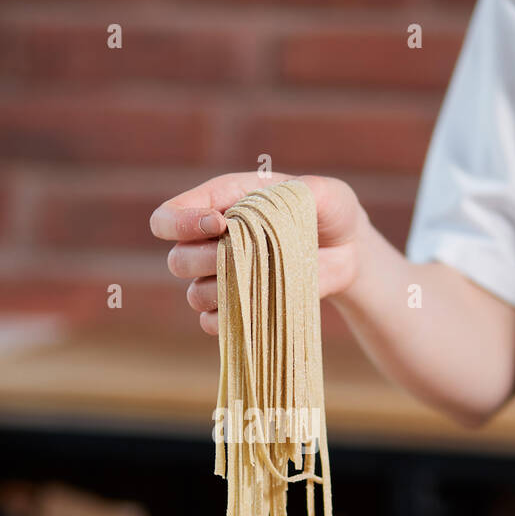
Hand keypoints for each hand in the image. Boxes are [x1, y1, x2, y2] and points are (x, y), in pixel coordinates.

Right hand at [149, 173, 366, 334]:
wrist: (346, 249)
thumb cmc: (329, 211)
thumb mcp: (323, 193)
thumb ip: (303, 192)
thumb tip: (278, 205)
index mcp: (220, 204)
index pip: (168, 217)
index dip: (181, 223)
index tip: (219, 224)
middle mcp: (212, 242)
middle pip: (177, 261)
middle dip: (206, 259)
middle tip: (249, 253)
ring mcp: (222, 279)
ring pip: (195, 295)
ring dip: (224, 291)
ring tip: (263, 280)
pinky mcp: (239, 308)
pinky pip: (213, 323)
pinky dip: (230, 320)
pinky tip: (256, 308)